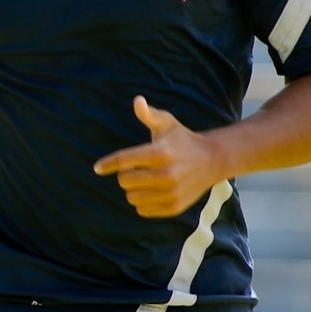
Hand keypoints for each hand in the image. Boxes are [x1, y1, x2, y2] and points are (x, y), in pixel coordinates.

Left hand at [93, 96, 230, 218]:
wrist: (212, 161)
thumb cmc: (182, 140)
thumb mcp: (167, 124)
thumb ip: (149, 115)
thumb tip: (137, 101)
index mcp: (160, 153)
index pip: (123, 160)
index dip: (107, 164)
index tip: (98, 168)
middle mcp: (166, 174)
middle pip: (124, 181)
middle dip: (126, 174)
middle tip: (138, 168)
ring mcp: (171, 193)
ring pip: (131, 197)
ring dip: (134, 189)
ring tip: (147, 179)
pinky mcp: (175, 207)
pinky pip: (142, 210)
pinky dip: (143, 202)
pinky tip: (153, 191)